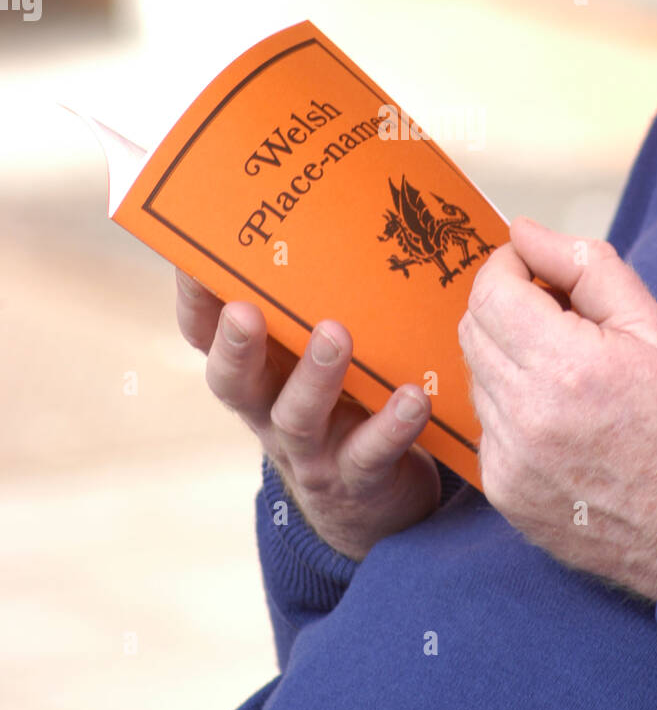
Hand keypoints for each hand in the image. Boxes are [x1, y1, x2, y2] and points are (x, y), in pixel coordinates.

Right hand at [175, 271, 439, 560]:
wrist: (372, 507)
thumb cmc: (344, 400)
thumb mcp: (312, 356)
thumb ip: (314, 302)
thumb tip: (338, 203)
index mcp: (256, 371)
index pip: (205, 334)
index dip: (193, 299)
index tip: (190, 255)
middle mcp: (269, 410)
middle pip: (235, 381)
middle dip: (236, 345)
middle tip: (245, 310)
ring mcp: (311, 449)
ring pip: (300, 415)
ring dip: (316, 375)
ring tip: (337, 335)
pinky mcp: (358, 478)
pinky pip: (371, 452)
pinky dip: (391, 425)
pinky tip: (414, 396)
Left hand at [458, 219, 656, 600]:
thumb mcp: (655, 326)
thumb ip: (584, 267)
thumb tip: (524, 231)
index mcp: (566, 366)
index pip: (490, 292)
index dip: (506, 266)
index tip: (533, 268)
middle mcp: (526, 416)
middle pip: (472, 330)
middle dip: (505, 307)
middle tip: (558, 317)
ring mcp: (511, 461)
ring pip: (477, 378)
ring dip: (508, 359)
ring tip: (569, 374)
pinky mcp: (506, 495)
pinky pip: (486, 428)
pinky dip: (511, 410)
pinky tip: (561, 419)